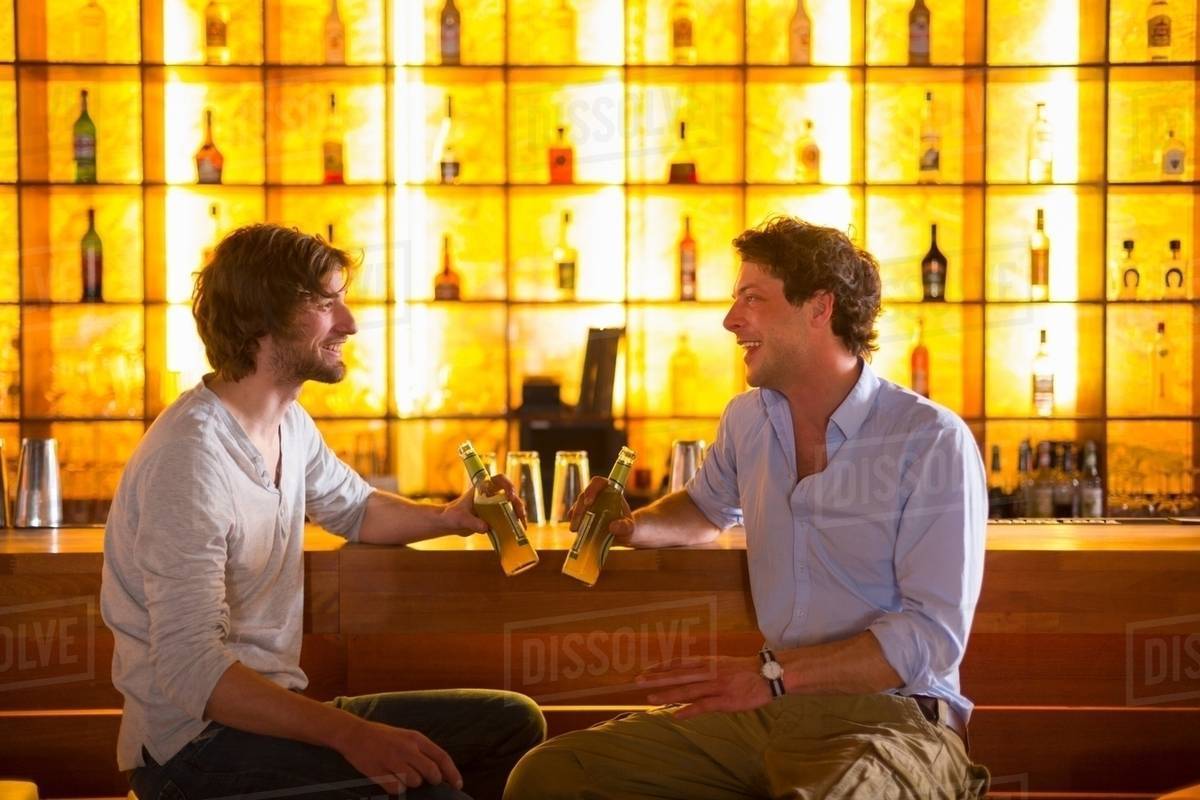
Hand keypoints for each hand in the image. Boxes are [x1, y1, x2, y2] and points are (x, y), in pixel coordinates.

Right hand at [337, 717, 462, 795]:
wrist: (354, 733)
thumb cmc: (383, 737)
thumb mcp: (406, 737)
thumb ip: (422, 752)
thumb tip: (439, 770)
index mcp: (416, 738)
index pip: (442, 757)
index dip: (452, 772)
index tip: (458, 784)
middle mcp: (407, 748)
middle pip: (432, 772)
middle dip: (433, 780)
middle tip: (425, 781)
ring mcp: (393, 760)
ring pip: (415, 782)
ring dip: (411, 783)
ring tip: (401, 774)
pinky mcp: (379, 771)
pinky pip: (397, 788)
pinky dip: (396, 788)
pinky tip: (390, 778)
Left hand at [441, 474, 526, 535]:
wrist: (449, 523)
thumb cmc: (452, 516)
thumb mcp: (461, 518)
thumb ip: (472, 522)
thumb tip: (486, 528)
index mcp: (483, 489)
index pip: (499, 479)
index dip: (508, 484)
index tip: (511, 495)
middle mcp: (491, 495)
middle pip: (511, 495)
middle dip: (517, 504)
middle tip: (519, 516)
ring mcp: (495, 505)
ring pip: (512, 507)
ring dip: (519, 515)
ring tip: (523, 527)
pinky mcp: (496, 517)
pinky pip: (508, 518)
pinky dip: (515, 524)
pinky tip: (520, 532)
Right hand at [567, 476, 634, 545]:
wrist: (622, 534)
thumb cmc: (626, 526)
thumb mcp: (629, 527)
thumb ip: (624, 526)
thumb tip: (613, 527)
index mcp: (610, 490)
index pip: (598, 482)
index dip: (591, 489)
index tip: (589, 502)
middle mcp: (597, 495)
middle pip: (584, 494)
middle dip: (580, 507)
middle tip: (579, 519)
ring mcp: (588, 504)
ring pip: (578, 504)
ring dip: (575, 515)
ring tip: (575, 528)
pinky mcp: (582, 513)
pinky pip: (574, 513)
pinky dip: (573, 519)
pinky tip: (573, 527)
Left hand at [636, 655, 771, 720]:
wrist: (768, 675)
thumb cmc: (746, 671)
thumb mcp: (723, 664)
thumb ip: (706, 669)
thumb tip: (689, 675)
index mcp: (708, 663)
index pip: (680, 663)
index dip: (662, 667)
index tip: (646, 670)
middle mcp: (709, 672)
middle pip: (678, 675)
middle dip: (657, 678)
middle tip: (637, 681)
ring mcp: (716, 686)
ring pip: (687, 690)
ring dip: (668, 695)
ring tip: (651, 699)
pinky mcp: (725, 700)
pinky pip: (704, 705)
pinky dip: (689, 710)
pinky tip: (676, 715)